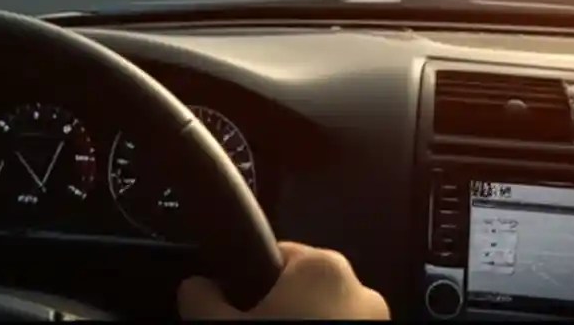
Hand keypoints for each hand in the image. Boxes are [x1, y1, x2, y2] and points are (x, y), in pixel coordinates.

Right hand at [177, 241, 389, 319]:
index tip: (236, 310)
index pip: (277, 256)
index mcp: (323, 267)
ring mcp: (379, 324)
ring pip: (325, 318)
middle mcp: (361, 289)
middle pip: (303, 291)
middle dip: (279, 312)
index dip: (250, 284)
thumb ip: (202, 299)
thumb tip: (194, 287)